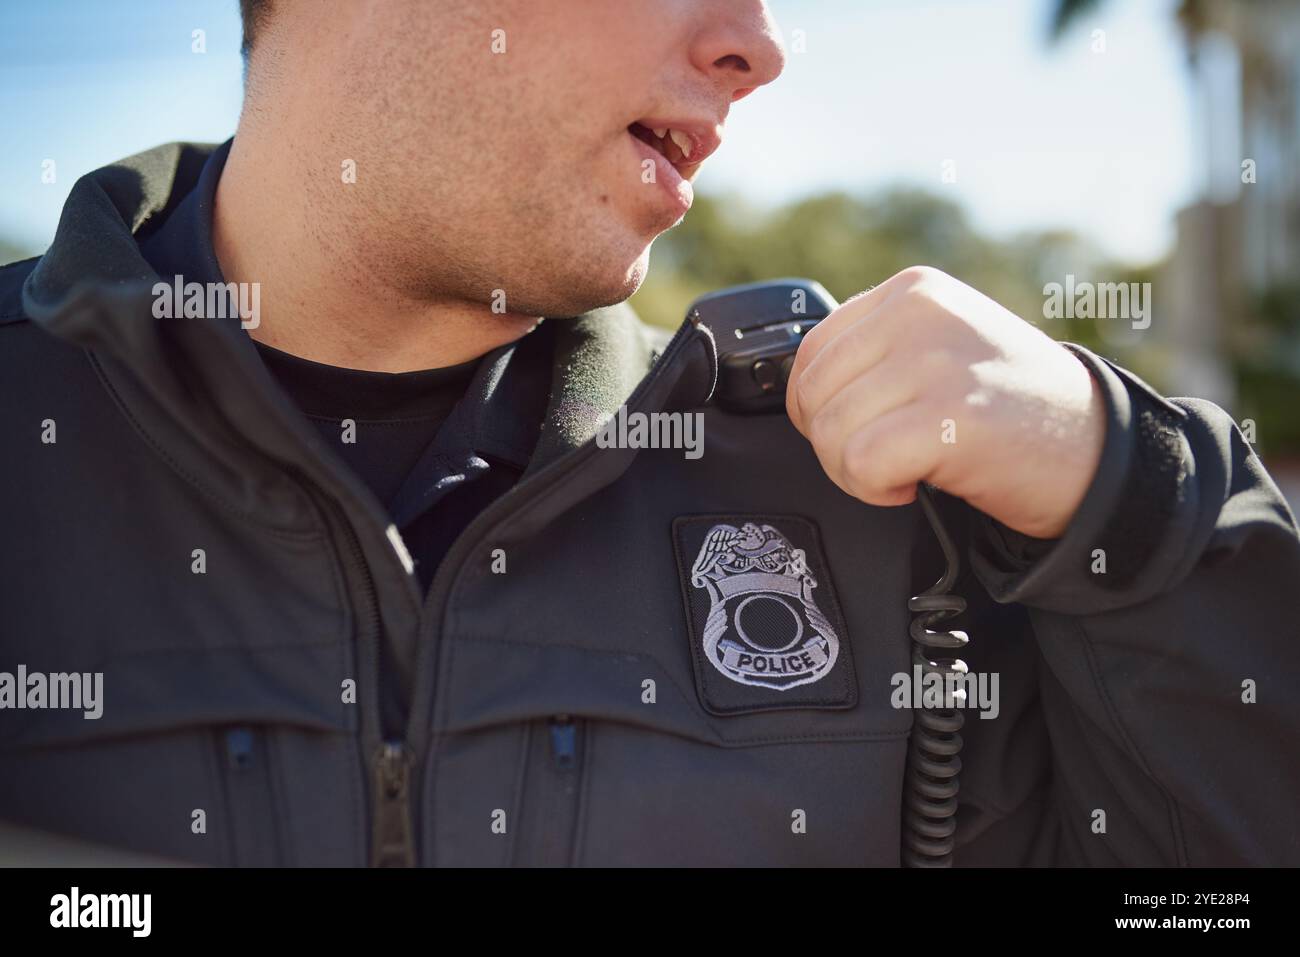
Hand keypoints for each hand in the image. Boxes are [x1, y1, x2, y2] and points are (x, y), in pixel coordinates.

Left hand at [786, 266, 1105, 539]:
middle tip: (884, 459)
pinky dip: (875, 490)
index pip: (811, 350)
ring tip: (904, 471)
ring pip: (829, 432)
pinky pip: (860, 464)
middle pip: (813, 395)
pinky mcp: (950, 417)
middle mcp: (920, 314)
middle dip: (834, 444)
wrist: (1097, 451)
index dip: (817, 407)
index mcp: (913, 290)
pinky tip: (913, 486)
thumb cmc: (1014, 409)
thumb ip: (878, 348)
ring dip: (855, 473)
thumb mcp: (944, 345)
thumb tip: (803, 387)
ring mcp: (936, 362)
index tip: (857, 430)